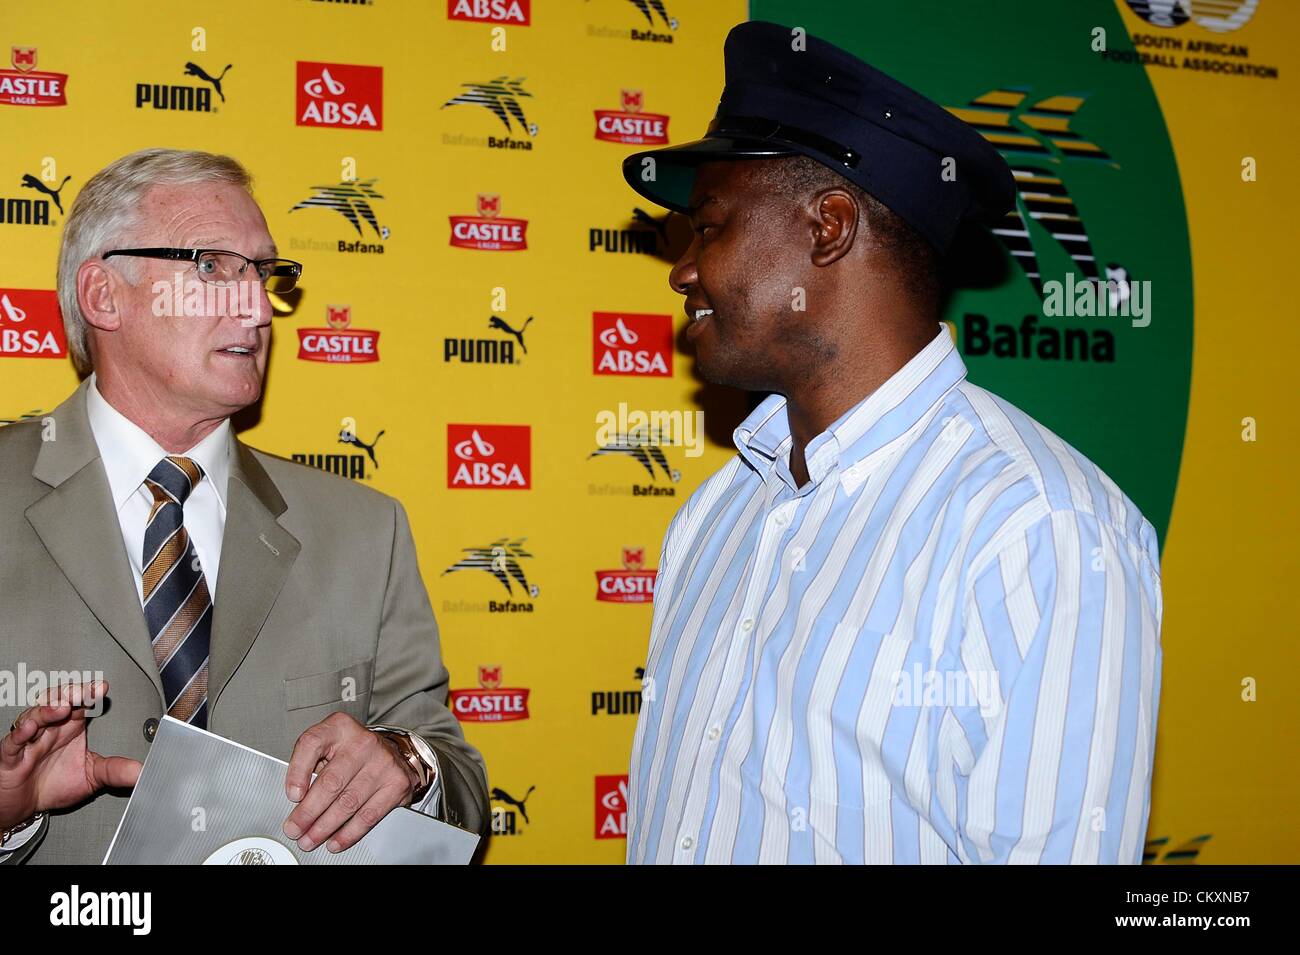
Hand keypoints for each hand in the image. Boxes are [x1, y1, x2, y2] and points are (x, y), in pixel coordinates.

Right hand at [0, 680, 140, 829]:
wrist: (24, 806)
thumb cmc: (54, 784)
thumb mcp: (91, 776)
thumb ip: (115, 770)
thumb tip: (141, 771)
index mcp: (71, 727)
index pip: (82, 704)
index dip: (90, 693)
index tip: (103, 687)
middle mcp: (50, 728)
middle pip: (58, 701)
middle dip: (70, 693)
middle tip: (85, 690)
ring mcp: (29, 740)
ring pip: (34, 716)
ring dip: (47, 709)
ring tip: (63, 706)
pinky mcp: (10, 757)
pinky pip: (13, 742)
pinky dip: (20, 734)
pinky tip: (29, 728)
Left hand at [282, 711, 417, 852]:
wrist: (391, 753)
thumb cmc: (352, 752)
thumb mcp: (328, 746)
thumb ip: (309, 764)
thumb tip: (296, 801)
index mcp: (340, 727)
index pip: (312, 744)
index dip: (298, 772)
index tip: (292, 796)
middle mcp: (363, 742)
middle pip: (330, 781)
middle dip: (308, 812)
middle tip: (295, 828)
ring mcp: (383, 762)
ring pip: (348, 803)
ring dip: (325, 827)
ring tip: (311, 839)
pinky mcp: (397, 783)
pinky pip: (368, 815)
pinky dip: (348, 833)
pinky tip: (335, 840)